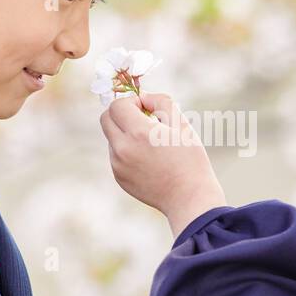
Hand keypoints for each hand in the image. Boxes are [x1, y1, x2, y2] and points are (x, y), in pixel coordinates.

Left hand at [99, 92, 225, 237]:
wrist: (189, 198)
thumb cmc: (190, 159)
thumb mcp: (182, 124)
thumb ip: (161, 102)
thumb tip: (143, 97)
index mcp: (139, 133)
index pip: (117, 105)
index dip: (132, 101)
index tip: (147, 109)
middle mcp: (123, 149)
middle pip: (105, 119)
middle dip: (121, 114)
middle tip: (143, 121)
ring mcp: (118, 165)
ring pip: (111, 138)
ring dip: (125, 133)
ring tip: (151, 145)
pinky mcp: (119, 177)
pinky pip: (116, 155)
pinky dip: (127, 151)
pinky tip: (149, 160)